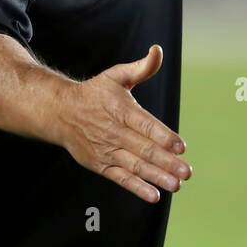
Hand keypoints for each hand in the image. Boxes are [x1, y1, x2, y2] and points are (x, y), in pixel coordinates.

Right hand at [56, 44, 190, 203]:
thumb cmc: (94, 93)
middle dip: (166, 162)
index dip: (163, 136)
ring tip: (176, 184)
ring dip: (156, 177)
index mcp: (121, 110)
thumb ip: (141, 68)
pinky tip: (154, 195)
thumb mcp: (116, 76)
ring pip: (134, 166)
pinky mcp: (100, 164)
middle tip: (187, 172)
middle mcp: (114, 132)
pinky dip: (137, 188)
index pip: (145, 125)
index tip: (181, 146)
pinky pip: (120, 178)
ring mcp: (106, 150)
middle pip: (143, 149)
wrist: (60, 112)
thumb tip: (158, 51)